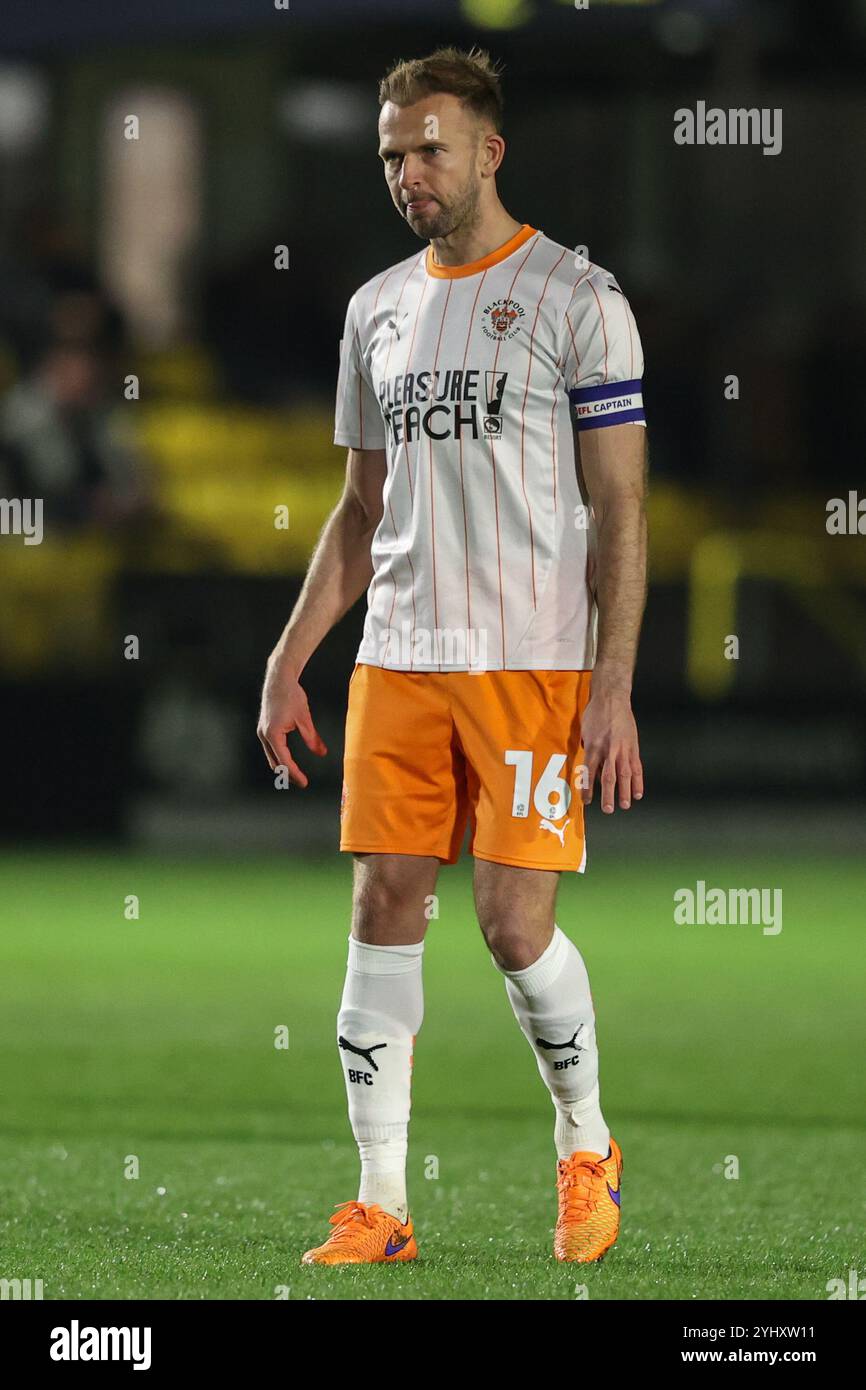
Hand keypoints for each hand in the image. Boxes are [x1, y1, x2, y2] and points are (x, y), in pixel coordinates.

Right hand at [257, 659, 326, 787]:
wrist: (279, 679)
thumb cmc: (291, 696)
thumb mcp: (305, 719)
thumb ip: (312, 738)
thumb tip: (322, 753)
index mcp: (273, 734)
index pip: (284, 761)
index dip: (295, 774)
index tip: (304, 783)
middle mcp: (264, 735)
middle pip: (275, 763)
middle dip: (288, 774)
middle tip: (302, 782)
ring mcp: (262, 732)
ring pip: (271, 757)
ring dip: (282, 767)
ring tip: (296, 775)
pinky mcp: (264, 728)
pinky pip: (270, 749)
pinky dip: (279, 757)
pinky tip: (288, 760)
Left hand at [580, 687, 642, 812]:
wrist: (612, 698)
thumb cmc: (595, 714)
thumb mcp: (585, 732)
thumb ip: (588, 752)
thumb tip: (592, 771)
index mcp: (593, 746)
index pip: (589, 772)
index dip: (588, 788)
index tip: (586, 801)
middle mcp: (608, 749)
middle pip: (608, 776)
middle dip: (608, 794)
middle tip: (608, 809)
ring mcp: (622, 749)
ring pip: (624, 774)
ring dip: (625, 791)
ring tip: (625, 805)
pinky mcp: (633, 747)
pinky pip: (636, 767)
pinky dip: (638, 781)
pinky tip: (638, 793)